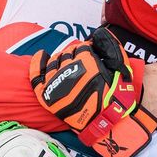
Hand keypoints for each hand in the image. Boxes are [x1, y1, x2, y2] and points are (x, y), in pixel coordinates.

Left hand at [29, 27, 156, 156]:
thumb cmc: (114, 97)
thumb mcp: (120, 67)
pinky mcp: (48, 95)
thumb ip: (110, 47)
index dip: (84, 50)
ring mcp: (56, 83)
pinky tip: (41, 55)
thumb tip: (98, 35)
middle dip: (72, 56)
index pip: (80, 47)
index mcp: (86, 61)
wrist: (104, 122)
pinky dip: (37, 63)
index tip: (87, 56)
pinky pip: (36, 75)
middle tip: (78, 64)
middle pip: (66, 54)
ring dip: (59, 60)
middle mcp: (69, 69)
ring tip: (65, 65)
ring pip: (53, 62)